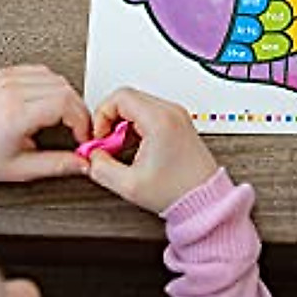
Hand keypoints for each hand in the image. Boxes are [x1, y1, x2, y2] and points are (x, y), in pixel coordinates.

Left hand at [0, 65, 92, 181]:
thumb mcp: (23, 168)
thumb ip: (58, 165)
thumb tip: (82, 163)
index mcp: (16, 113)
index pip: (64, 103)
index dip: (81, 119)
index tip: (82, 134)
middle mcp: (12, 91)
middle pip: (64, 89)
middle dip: (78, 110)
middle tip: (77, 128)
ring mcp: (8, 79)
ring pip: (55, 78)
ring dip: (66, 97)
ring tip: (64, 117)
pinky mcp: (6, 75)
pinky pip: (41, 72)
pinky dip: (52, 86)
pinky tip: (49, 102)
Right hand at [86, 88, 217, 214]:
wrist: (205, 200)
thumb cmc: (178, 192)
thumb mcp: (129, 185)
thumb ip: (100, 168)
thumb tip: (91, 156)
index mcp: (160, 120)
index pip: (119, 97)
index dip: (101, 116)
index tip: (99, 137)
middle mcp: (171, 112)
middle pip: (127, 98)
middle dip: (110, 120)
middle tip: (107, 144)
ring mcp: (177, 116)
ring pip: (137, 105)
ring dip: (122, 123)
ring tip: (121, 148)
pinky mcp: (179, 123)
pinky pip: (149, 113)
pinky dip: (135, 126)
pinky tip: (133, 148)